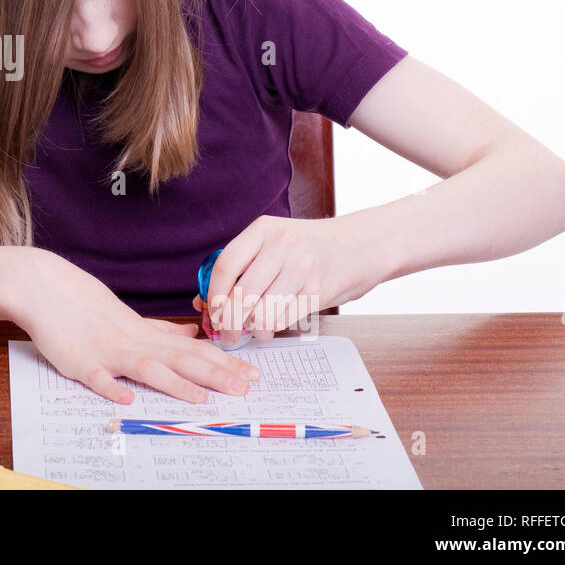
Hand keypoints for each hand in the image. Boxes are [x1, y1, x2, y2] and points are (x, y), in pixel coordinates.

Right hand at [13, 249, 260, 404]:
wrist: (44, 287)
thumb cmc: (84, 303)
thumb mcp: (129, 316)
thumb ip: (160, 330)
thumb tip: (193, 335)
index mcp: (145, 335)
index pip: (192, 350)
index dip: (224, 363)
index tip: (253, 374)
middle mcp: (132, 343)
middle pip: (180, 360)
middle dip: (215, 375)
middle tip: (245, 389)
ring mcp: (106, 351)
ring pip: (147, 368)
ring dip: (175, 384)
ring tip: (201, 399)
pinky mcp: (79, 361)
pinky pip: (97, 377)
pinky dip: (111, 387)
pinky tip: (127, 399)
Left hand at [197, 215, 380, 344]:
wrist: (361, 244)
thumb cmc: (309, 247)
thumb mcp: (274, 243)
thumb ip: (242, 267)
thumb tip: (202, 301)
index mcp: (262, 229)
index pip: (225, 266)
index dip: (213, 295)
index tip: (211, 313)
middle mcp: (281, 245)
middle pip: (241, 294)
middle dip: (229, 322)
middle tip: (226, 335)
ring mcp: (302, 268)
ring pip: (261, 312)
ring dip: (253, 329)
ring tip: (253, 330)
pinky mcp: (318, 290)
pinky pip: (284, 319)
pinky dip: (273, 329)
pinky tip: (272, 326)